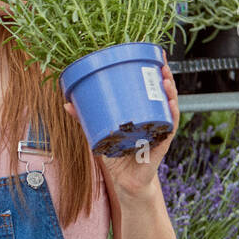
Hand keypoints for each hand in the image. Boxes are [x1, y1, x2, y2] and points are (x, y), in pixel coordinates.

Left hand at [64, 47, 178, 194]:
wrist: (126, 183)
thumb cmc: (116, 157)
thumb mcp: (100, 134)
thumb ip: (85, 120)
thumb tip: (66, 103)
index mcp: (143, 113)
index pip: (152, 89)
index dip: (155, 72)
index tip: (155, 55)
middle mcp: (154, 119)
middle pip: (164, 94)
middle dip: (166, 77)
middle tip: (161, 62)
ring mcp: (159, 131)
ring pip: (170, 107)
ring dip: (171, 92)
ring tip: (166, 80)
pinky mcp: (161, 144)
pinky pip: (169, 127)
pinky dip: (171, 115)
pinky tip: (171, 103)